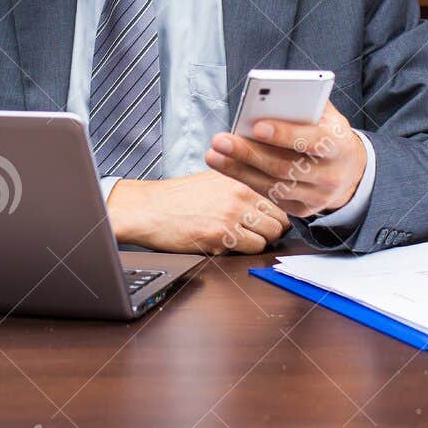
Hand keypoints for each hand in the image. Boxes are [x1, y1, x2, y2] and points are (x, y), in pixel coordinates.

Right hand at [106, 170, 291, 254]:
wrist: (147, 209)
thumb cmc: (175, 198)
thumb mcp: (211, 179)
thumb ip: (239, 185)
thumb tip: (265, 201)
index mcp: (238, 176)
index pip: (279, 197)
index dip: (276, 213)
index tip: (269, 220)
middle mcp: (240, 192)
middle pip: (280, 218)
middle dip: (271, 230)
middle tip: (254, 234)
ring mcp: (232, 213)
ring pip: (270, 235)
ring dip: (258, 242)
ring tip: (239, 239)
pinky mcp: (222, 233)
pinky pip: (252, 248)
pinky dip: (243, 250)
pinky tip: (226, 243)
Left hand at [203, 101, 366, 218]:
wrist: (349, 172)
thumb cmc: (328, 134)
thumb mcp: (326, 116)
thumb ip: (304, 105)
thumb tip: (270, 96)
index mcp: (339, 146)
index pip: (311, 140)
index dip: (285, 134)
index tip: (257, 126)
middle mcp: (330, 175)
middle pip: (284, 166)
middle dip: (249, 153)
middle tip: (220, 140)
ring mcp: (316, 196)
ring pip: (273, 185)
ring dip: (239, 170)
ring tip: (214, 155)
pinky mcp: (302, 210)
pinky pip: (270, 196)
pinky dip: (247, 180)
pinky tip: (227, 167)